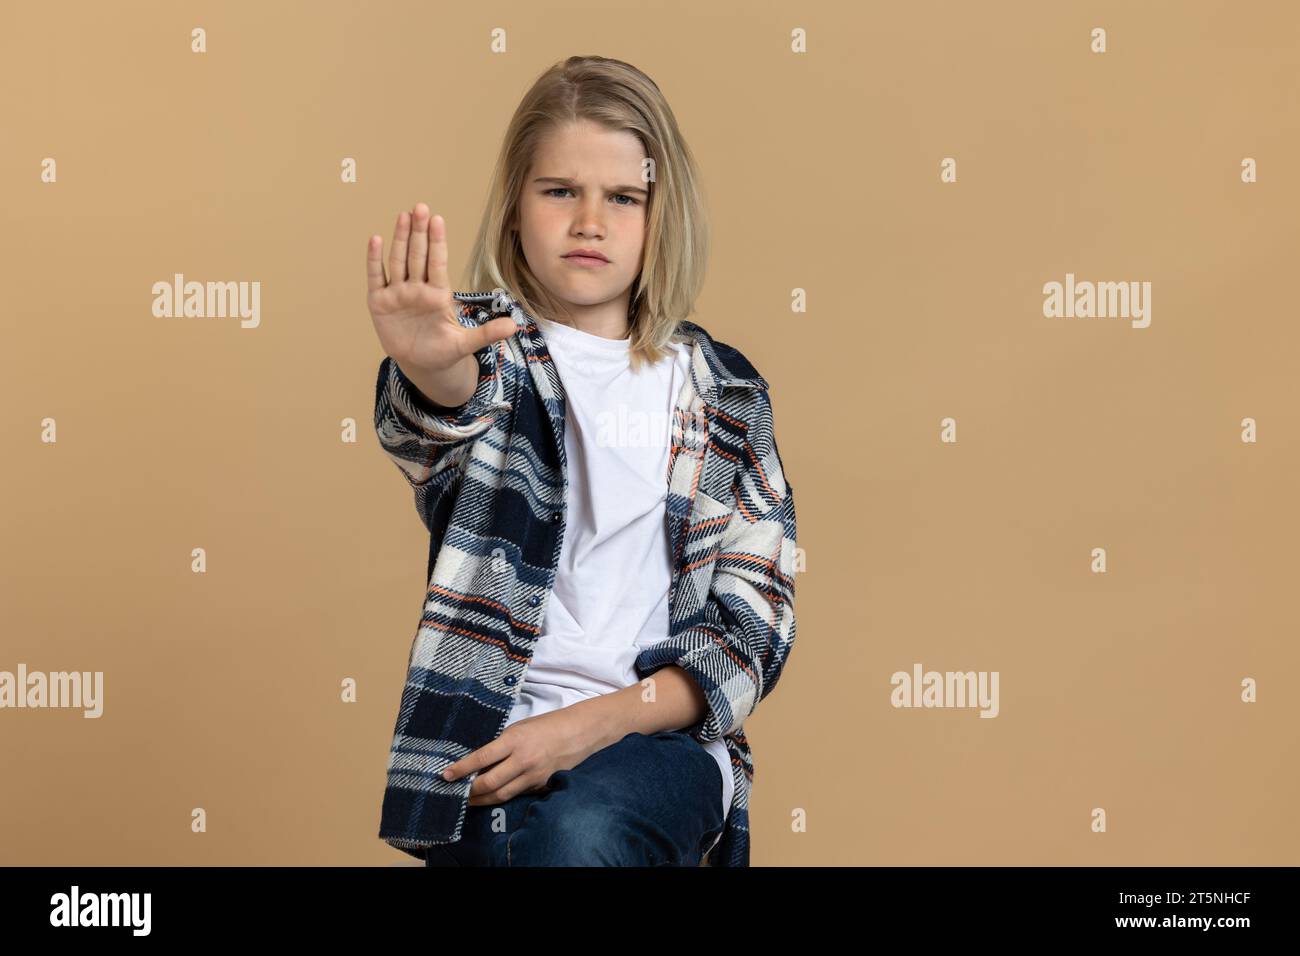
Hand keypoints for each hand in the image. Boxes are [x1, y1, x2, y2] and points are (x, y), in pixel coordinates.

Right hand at [364, 202, 514, 374]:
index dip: (438, 242)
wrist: (420, 365)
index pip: (438, 263)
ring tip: (403, 216)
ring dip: (400, 239)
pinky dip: (374, 260)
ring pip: (398, 261)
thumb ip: (487, 333)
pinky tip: (376, 240)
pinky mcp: (379, 302)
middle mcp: (418, 288)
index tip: (439, 220)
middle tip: (421, 208)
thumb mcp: (465, 344)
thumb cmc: (443, 351)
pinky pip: (376, 277)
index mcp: (439, 295)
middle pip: (418, 256)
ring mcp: (398, 293)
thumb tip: (514, 326)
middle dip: (419, 232)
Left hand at [443, 704, 608, 805]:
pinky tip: (491, 797)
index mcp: (514, 740)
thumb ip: (501, 743)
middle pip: (489, 782)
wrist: (579, 731)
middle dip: (469, 790)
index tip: (445, 775)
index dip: (461, 769)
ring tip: (469, 800)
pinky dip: (502, 796)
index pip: (481, 758)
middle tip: (455, 792)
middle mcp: (523, 760)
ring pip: (501, 794)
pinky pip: (517, 793)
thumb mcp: (520, 727)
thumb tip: (479, 760)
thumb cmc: (547, 724)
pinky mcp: (541, 785)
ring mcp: (533, 775)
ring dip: (482, 799)